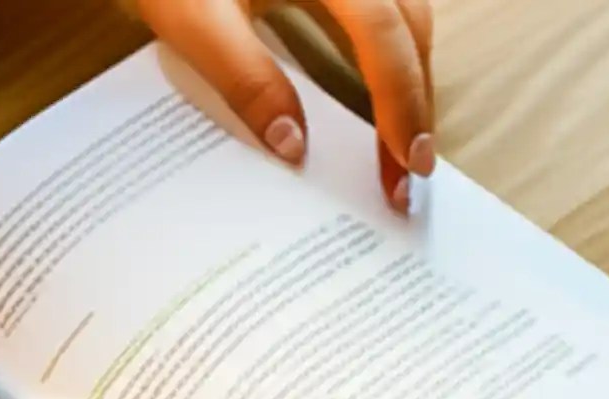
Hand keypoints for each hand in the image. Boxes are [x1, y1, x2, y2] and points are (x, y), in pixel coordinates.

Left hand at [137, 0, 434, 213]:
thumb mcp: (193, 15)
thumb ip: (242, 76)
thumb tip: (294, 147)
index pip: (382, 28)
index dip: (401, 95)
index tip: (405, 158)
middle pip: (410, 25)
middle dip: (415, 101)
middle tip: (410, 171)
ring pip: (406, 14)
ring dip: (409, 78)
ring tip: (399, 140)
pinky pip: (386, 8)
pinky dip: (391, 53)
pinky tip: (378, 90)